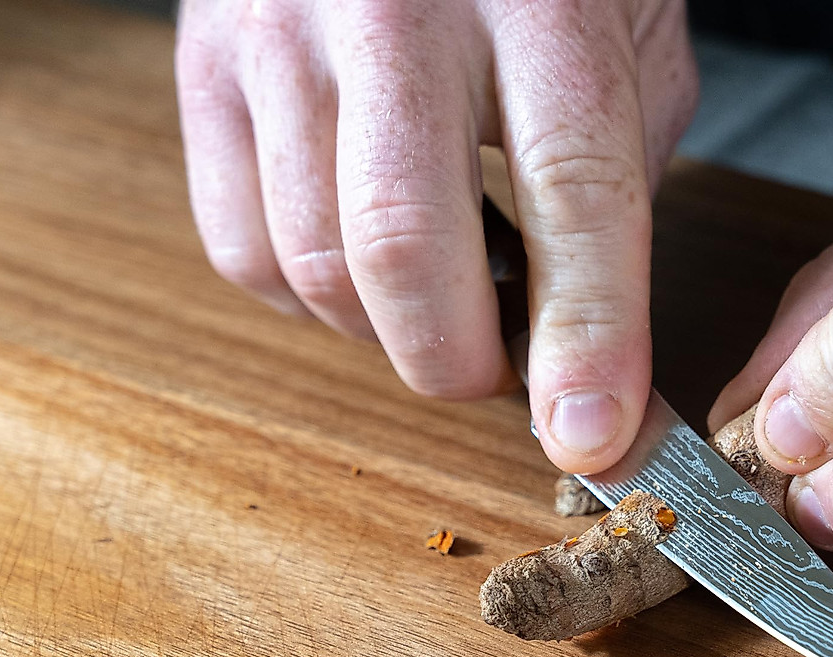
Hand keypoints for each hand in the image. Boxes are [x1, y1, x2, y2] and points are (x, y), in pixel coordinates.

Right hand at [176, 0, 697, 471]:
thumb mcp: (629, 42)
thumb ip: (615, 184)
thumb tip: (583, 348)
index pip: (572, 192)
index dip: (586, 338)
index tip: (592, 437)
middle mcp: (395, 7)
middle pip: (402, 249)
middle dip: (457, 362)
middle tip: (499, 369)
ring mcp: (279, 30)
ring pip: (313, 264)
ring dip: (388, 330)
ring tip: (437, 294)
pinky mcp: (203, 64)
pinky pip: (241, 249)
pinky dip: (308, 298)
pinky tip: (355, 259)